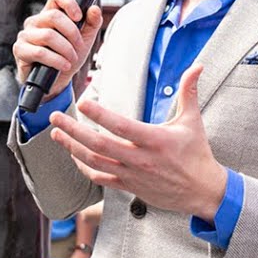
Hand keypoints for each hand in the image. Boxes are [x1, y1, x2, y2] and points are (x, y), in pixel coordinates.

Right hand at [12, 0, 103, 99]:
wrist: (56, 82)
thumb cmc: (68, 58)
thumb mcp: (84, 41)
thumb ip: (91, 24)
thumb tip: (94, 9)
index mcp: (50, 14)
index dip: (69, 2)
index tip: (79, 17)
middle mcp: (35, 21)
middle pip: (54, 16)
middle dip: (72, 33)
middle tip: (79, 46)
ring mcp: (25, 34)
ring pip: (48, 35)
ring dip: (66, 50)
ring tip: (71, 59)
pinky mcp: (20, 50)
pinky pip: (39, 52)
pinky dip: (56, 60)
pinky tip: (63, 65)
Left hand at [49, 64, 225, 219]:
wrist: (202, 191)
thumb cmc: (197, 154)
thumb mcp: (193, 121)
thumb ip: (189, 92)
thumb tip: (197, 66)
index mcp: (155, 140)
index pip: (121, 126)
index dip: (100, 114)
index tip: (83, 102)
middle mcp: (140, 159)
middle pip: (99, 144)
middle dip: (73, 130)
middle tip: (55, 117)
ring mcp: (132, 174)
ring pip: (94, 161)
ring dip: (72, 147)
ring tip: (56, 133)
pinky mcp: (128, 186)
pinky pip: (100, 177)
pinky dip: (83, 166)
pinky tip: (74, 154)